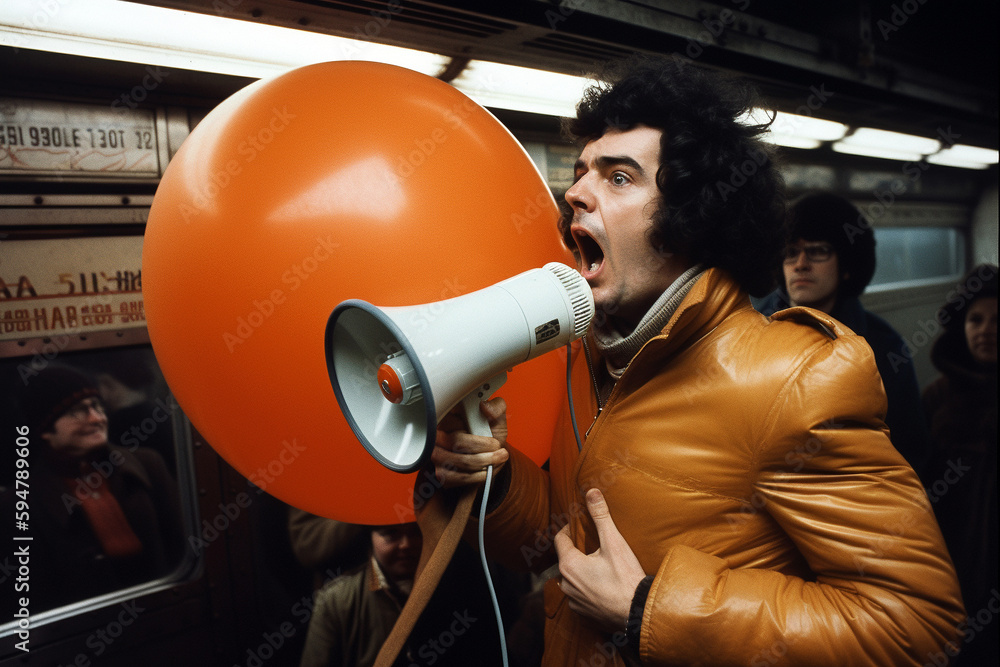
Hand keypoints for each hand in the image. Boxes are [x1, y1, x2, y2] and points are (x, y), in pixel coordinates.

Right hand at [431, 397, 508, 487]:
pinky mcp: (441, 473)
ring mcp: (437, 455)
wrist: (488, 457)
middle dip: (485, 450)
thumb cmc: (488, 435)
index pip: (455, 423)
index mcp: (449, 416)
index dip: (477, 437)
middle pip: (458, 443)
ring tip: (499, 459)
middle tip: (501, 451)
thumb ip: (496, 407)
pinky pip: (459, 477)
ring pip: (461, 461)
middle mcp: (438, 435)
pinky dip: (478, 476)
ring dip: (485, 463)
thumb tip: (485, 406)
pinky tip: (487, 471)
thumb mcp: (497, 419)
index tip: (495, 442)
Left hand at [554, 488, 646, 631]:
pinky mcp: (582, 614)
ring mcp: (573, 601)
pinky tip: (603, 585)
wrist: (639, 613)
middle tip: (593, 545)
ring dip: (582, 571)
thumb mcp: (614, 543)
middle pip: (566, 559)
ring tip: (599, 565)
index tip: (579, 525)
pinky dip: (587, 588)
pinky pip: (580, 595)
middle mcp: (565, 584)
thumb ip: (601, 516)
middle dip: (577, 550)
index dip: (569, 529)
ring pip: (572, 579)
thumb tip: (592, 492)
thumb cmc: (626, 578)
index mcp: (569, 565)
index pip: (560, 539)